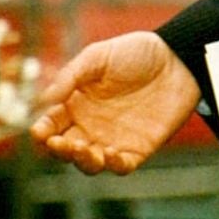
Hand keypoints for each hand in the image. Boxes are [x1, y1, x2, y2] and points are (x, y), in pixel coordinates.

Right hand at [32, 32, 200, 174]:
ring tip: (83, 148)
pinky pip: (122, 166)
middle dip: (59, 150)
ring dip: (83, 161)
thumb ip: (72, 75)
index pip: (52, 124)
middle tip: (59, 142)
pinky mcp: (139, 148)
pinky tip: (111, 153)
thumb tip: (45, 98)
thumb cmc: (136, 53)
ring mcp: (114, 139)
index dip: (42, 132)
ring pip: (90, 163)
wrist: (178, 58)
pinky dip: (114, 165)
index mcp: (76, 104)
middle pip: (66, 149)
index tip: (40, 132)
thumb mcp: (98, 56)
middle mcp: (91, 126)